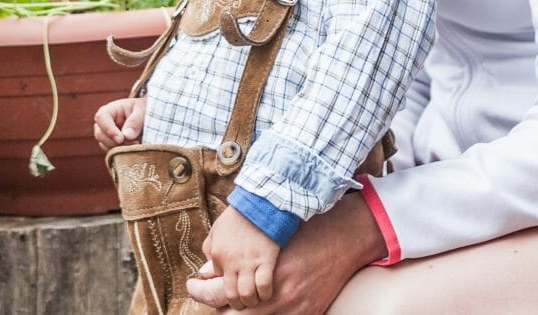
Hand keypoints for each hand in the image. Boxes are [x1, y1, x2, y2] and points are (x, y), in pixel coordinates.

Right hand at [94, 97, 146, 149]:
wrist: (149, 119)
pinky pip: (112, 154)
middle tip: (136, 143)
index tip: (121, 139)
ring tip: (138, 144)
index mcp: (110, 110)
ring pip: (105, 146)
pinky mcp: (111, 146)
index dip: (108, 129)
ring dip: (121, 149)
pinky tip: (134, 148)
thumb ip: (135, 122)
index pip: (101, 117)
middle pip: (100, 135)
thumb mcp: (143, 110)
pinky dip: (122, 154)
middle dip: (116, 142)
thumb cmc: (144, 110)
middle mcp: (104, 123)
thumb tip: (126, 136)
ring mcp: (106, 136)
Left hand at [186, 191, 379, 312]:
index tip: (193, 286)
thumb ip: (234, 258)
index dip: (200, 292)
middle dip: (219, 306)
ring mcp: (292, 310)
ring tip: (234, 301)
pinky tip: (259, 306)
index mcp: (260, 274)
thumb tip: (207, 272)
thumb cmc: (303, 232)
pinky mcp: (307, 314)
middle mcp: (275, 297)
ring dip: (240, 312)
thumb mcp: (265, 240)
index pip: (217, 294)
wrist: (344, 239)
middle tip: (212, 296)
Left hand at [194, 208, 280, 307]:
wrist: (259, 203)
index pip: (215, 283)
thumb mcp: (216, 231)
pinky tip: (266, 292)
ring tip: (253, 299)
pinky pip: (264, 286)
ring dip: (249, 301)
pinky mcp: (267, 260)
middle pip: (231, 295)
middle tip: (240, 303)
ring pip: (246, 294)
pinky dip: (264, 293)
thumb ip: (209, 252)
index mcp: (218, 255)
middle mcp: (232, 262)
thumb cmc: (238, 216)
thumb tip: (204, 273)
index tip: (224, 292)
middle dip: (235, 304)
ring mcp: (250, 263)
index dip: (220, 289)